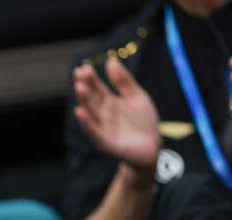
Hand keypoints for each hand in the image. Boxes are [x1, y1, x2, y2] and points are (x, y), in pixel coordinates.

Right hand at [73, 58, 160, 174]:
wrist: (151, 147)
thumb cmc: (143, 122)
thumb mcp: (136, 96)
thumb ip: (124, 81)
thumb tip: (111, 60)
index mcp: (109, 102)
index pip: (97, 87)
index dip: (90, 77)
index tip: (84, 66)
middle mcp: (103, 114)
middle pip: (91, 98)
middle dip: (85, 86)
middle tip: (80, 73)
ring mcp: (103, 128)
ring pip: (91, 112)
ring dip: (84, 100)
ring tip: (80, 86)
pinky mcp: (106, 143)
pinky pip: (94, 132)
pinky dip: (87, 123)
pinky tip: (80, 112)